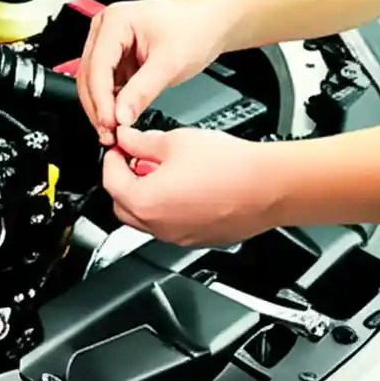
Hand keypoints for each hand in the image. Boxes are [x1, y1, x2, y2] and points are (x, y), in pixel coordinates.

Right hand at [76, 0, 230, 144]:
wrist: (210, 24)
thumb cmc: (194, 29)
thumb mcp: (170, 63)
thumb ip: (142, 91)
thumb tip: (120, 116)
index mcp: (115, 21)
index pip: (97, 66)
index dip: (101, 99)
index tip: (109, 123)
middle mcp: (105, 30)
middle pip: (89, 76)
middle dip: (97, 107)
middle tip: (108, 133)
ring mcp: (108, 44)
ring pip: (93, 83)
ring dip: (101, 108)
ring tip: (113, 130)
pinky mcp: (116, 58)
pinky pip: (106, 85)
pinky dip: (110, 103)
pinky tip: (118, 118)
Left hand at [102, 126, 282, 246]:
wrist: (269, 186)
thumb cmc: (229, 166)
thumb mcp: (175, 141)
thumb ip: (142, 142)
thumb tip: (127, 140)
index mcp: (145, 202)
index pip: (110, 180)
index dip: (112, 159)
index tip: (119, 147)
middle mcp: (158, 226)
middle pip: (122, 205)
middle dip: (124, 181)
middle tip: (136, 159)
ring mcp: (177, 237)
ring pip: (146, 219)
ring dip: (145, 196)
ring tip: (163, 171)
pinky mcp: (196, 240)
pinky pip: (169, 226)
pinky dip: (167, 209)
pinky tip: (184, 188)